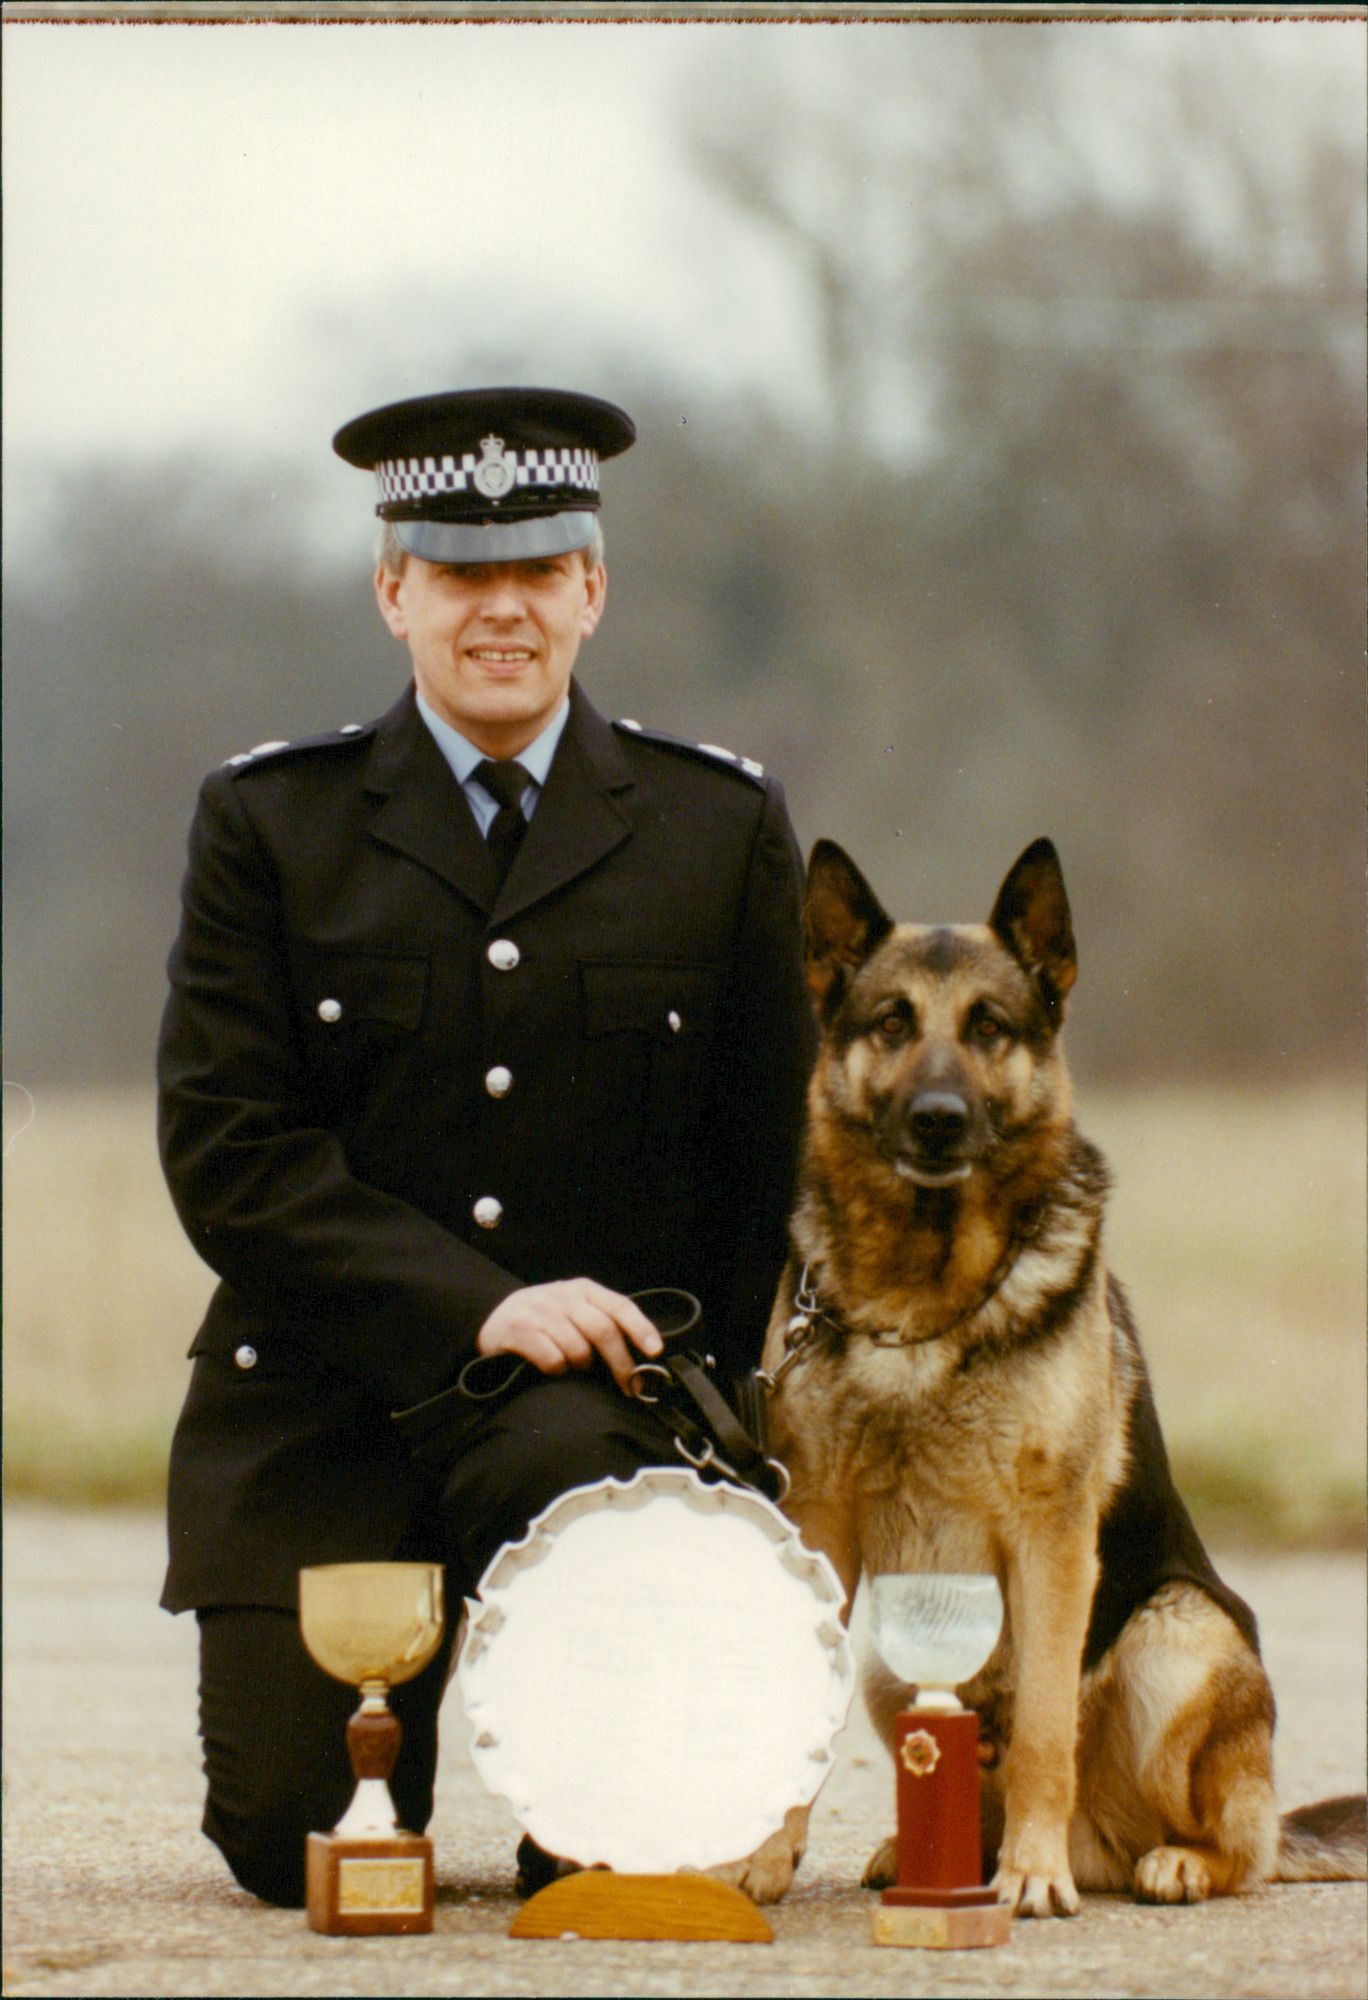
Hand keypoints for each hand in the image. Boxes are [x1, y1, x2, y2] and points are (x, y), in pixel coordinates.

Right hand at [476, 1279, 663, 1393]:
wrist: (494, 1319)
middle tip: (632, 1387)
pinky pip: (553, 1360)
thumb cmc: (545, 1320)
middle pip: (603, 1330)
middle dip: (622, 1363)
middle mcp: (563, 1296)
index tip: (655, 1352)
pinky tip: (551, 1367)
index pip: (619, 1305)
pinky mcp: (520, 1330)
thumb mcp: (574, 1310)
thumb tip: (642, 1355)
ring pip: (578, 1349)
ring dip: (582, 1366)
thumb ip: (602, 1321)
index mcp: (583, 1289)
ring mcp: (540, 1311)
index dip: (641, 1328)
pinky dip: (558, 1370)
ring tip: (575, 1367)